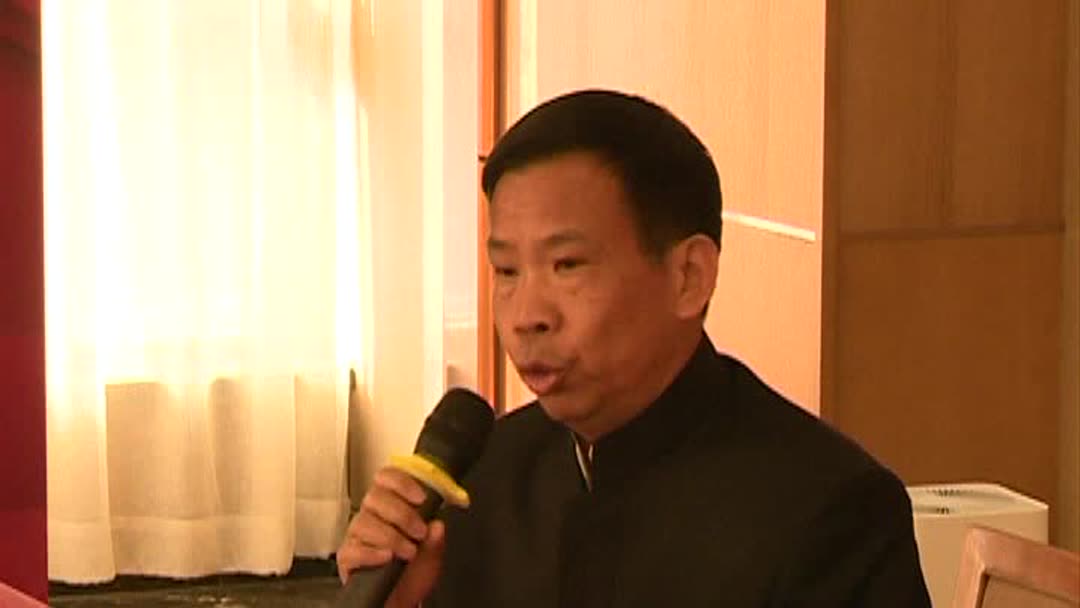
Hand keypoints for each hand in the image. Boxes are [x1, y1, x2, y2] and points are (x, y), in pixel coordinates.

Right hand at [337, 466, 446, 607]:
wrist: (402, 600)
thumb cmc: (413, 572)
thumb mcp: (433, 554)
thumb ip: (436, 539)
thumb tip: (437, 526)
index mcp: (390, 506)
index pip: (386, 478)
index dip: (402, 483)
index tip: (420, 497)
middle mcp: (371, 516)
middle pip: (375, 497)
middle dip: (402, 514)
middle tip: (419, 532)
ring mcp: (357, 536)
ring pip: (364, 522)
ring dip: (391, 536)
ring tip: (408, 552)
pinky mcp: (347, 558)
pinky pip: (353, 550)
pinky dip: (372, 553)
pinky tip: (387, 558)